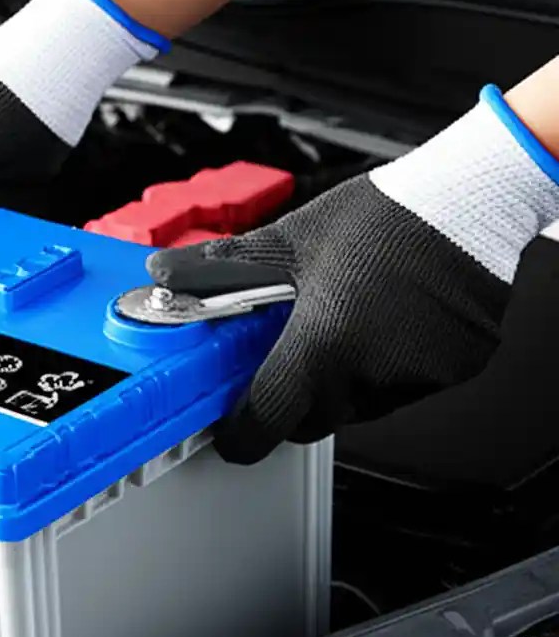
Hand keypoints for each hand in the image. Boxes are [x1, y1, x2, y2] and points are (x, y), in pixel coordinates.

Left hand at [145, 84, 558, 462]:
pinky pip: (404, 389)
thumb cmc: (384, 218)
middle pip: (312, 419)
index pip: (267, 420)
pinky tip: (387, 325)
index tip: (232, 434)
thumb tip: (166, 272)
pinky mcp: (454, 373)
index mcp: (321, 345)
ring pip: (359, 408)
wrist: (471, 201)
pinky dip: (388, 370)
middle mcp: (370, 372)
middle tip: (289, 357)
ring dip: (342, 384)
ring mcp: (415, 377)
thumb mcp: (290, 240)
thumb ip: (222, 268)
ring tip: (345, 326)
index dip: (242, 434)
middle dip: (293, 400)